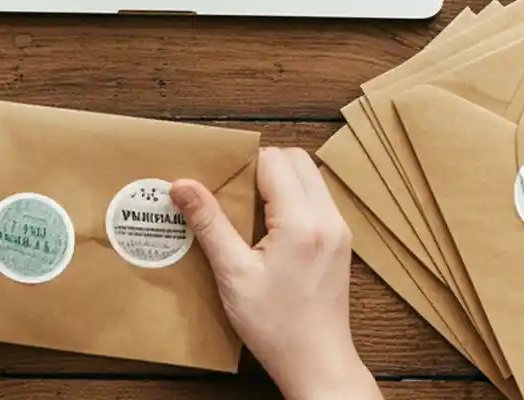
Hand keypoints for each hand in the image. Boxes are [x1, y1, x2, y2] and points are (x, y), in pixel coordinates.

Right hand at [171, 148, 379, 399]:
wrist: (317, 363)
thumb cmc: (276, 326)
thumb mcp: (234, 274)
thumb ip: (209, 224)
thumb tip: (182, 185)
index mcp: (303, 222)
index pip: (274, 161)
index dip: (244, 166)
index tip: (221, 184)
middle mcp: (328, 218)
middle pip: (298, 160)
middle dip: (264, 167)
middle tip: (235, 194)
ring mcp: (339, 230)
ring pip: (311, 178)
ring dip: (281, 182)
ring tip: (250, 212)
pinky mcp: (341, 242)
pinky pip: (318, 201)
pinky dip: (295, 200)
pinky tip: (270, 230)